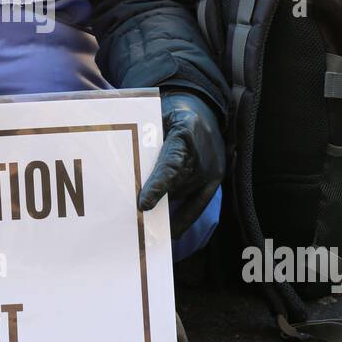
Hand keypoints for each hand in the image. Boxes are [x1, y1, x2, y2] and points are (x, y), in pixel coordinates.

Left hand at [138, 92, 225, 230]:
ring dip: (163, 208)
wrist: (202, 107)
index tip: (144, 204)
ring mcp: (211, 169)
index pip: (172, 165)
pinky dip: (182, 219)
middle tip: (133, 220)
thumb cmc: (171, 112)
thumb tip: (126, 169)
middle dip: (156, 201)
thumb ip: (145, 140)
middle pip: (176, 184)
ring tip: (142, 226)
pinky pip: (198, 205)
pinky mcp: (214, 179)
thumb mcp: (156, 116)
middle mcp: (203, 154)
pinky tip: (169, 233)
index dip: (157, 186)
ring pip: (182, 195)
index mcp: (187, 132)